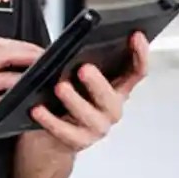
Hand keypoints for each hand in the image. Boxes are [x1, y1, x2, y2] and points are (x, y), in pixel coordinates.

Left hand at [30, 31, 149, 152]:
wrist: (53, 139)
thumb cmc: (69, 98)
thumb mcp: (80, 77)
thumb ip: (88, 62)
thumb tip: (81, 42)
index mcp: (118, 88)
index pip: (136, 71)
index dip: (140, 54)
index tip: (136, 35)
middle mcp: (111, 109)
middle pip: (111, 97)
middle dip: (98, 83)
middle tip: (84, 68)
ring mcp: (96, 127)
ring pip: (89, 116)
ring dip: (74, 101)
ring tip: (60, 87)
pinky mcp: (78, 142)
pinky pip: (65, 132)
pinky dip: (51, 120)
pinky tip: (38, 108)